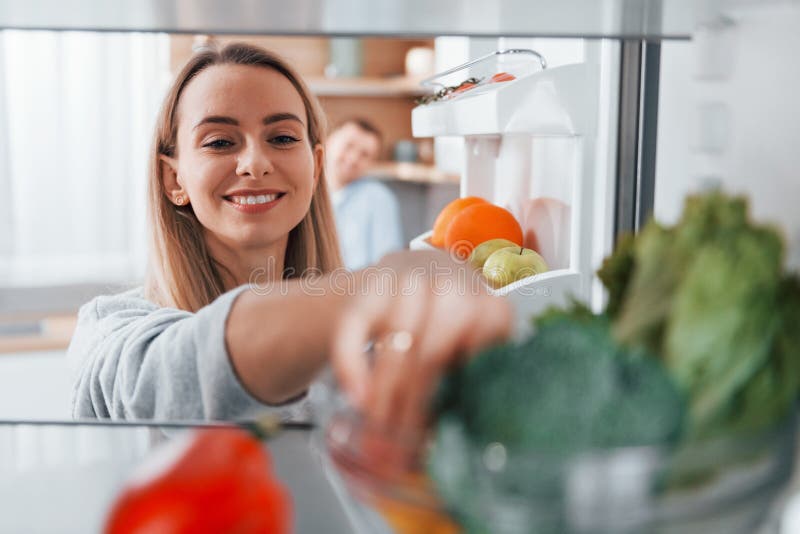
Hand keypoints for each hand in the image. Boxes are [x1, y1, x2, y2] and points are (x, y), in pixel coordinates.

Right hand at [331, 250, 512, 439]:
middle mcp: (455, 287)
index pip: (475, 363)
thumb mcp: (470, 351)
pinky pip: (354, 325)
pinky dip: (351, 363)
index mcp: (491, 311)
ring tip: (378, 430)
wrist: (414, 272)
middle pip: (433, 353)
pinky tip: (356, 396)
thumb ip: (468, 387)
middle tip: (399, 445)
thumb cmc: (448, 329)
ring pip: (396, 340)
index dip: (455, 405)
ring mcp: (411, 279)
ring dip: (385, 392)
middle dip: (413, 405)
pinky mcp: (372, 282)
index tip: (438, 440)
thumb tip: (456, 446)